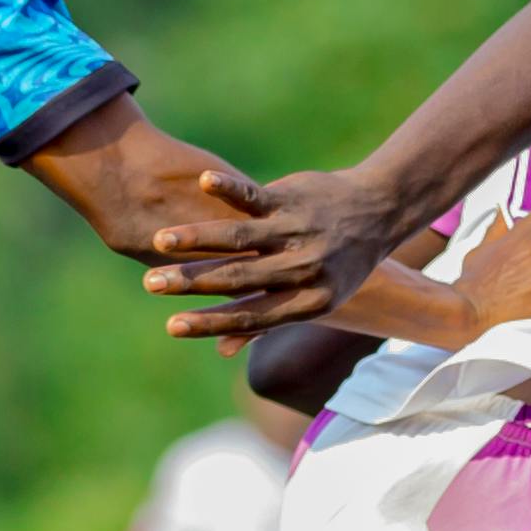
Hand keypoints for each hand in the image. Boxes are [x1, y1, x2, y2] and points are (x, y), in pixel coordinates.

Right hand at [140, 166, 407, 339]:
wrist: (379, 211)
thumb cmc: (339, 264)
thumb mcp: (314, 299)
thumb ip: (265, 321)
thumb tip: (221, 350)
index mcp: (308, 302)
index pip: (251, 316)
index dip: (210, 323)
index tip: (171, 326)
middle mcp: (303, 269)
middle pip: (239, 278)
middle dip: (191, 283)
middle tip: (151, 285)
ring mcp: (298, 232)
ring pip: (241, 238)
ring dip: (197, 238)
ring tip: (160, 240)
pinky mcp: (294, 199)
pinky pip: (257, 196)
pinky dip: (231, 189)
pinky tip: (205, 180)